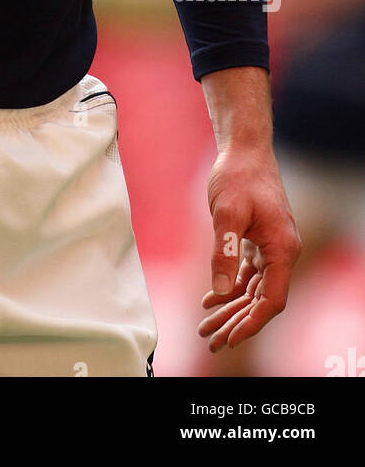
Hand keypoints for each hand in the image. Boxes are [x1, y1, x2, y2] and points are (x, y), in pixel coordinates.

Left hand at [198, 148, 300, 350]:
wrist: (244, 150)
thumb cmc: (239, 176)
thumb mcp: (227, 212)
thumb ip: (225, 251)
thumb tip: (220, 291)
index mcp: (282, 248)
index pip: (272, 299)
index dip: (252, 322)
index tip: (230, 337)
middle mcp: (281, 252)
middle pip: (261, 300)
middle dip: (236, 322)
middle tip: (210, 340)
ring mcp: (271, 248)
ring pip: (253, 289)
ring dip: (231, 309)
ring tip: (206, 326)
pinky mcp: (258, 241)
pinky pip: (247, 275)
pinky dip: (231, 288)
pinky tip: (210, 300)